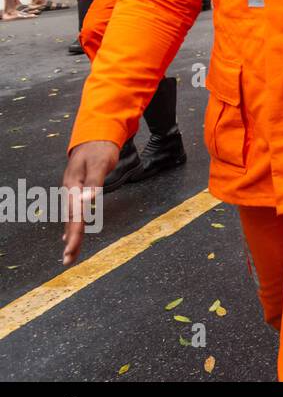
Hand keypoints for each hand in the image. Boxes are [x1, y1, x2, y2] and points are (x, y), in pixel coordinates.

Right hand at [61, 141, 118, 264]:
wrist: (95, 136)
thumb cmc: (100, 149)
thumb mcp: (99, 164)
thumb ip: (93, 182)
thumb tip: (87, 201)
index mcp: (74, 186)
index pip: (75, 215)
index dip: (74, 234)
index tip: (71, 250)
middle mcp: (70, 191)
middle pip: (71, 220)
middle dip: (71, 241)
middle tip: (68, 260)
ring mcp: (73, 191)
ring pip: (71, 218)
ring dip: (71, 236)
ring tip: (69, 253)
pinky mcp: (77, 191)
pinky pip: (73, 212)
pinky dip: (72, 225)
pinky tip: (70, 236)